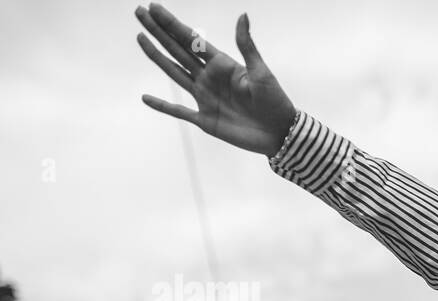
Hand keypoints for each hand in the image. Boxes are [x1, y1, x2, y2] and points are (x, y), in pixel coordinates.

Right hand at [135, 4, 296, 155]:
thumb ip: (247, 45)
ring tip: (140, 37)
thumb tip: (243, 15)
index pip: (191, 40)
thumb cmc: (275, 101)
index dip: (172, 24)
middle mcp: (209, 78)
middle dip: (158, 31)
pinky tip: (146, 97)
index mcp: (222, 64)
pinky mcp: (205, 119)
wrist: (281, 133)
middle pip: (177, 50)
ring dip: (157, 56)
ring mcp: (205, 98)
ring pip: (174, 73)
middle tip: (139, 12)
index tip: (154, 7)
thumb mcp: (261, 72)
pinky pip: (179, 112)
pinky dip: (162, 106)